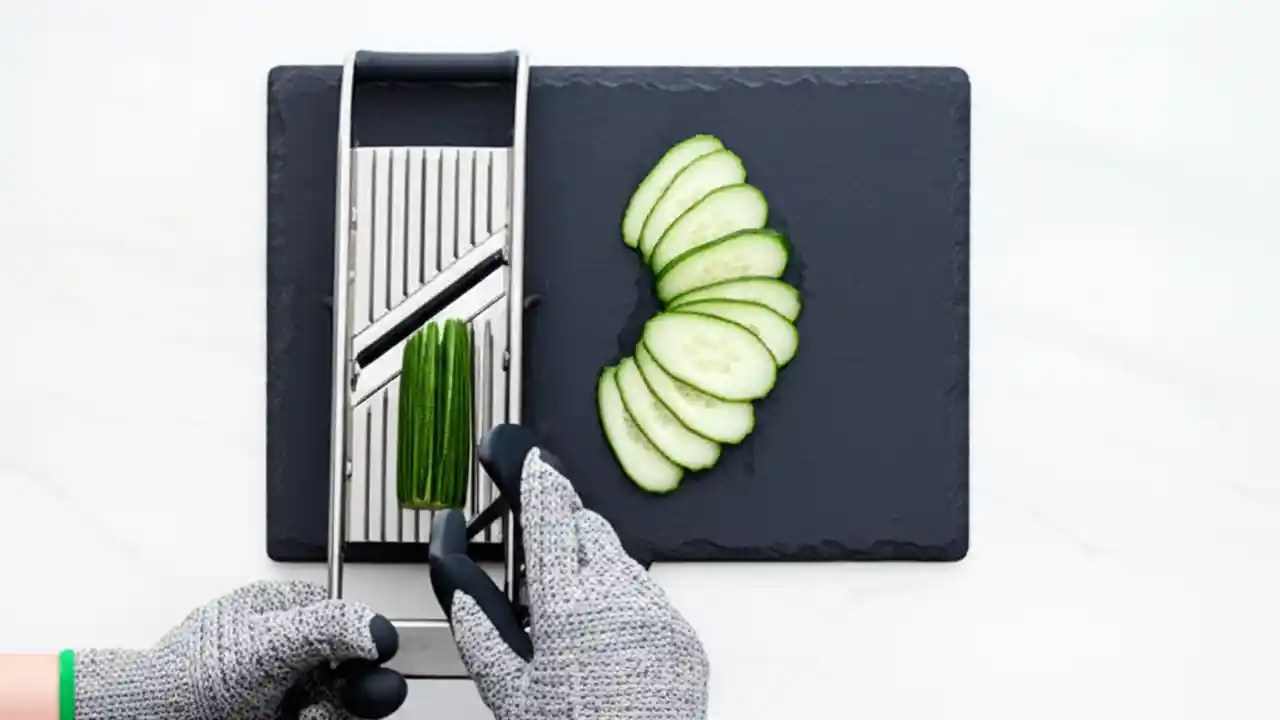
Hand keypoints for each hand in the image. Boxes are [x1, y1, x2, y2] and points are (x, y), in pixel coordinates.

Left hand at [74, 580, 406, 718]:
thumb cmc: (188, 678)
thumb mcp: (268, 643)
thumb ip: (328, 627)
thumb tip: (379, 629)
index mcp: (285, 613)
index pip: (350, 625)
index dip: (365, 650)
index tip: (366, 670)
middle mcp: (286, 652)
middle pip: (349, 672)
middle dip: (353, 694)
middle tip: (338, 703)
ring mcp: (278, 692)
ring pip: (333, 706)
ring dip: (331, 715)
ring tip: (307, 718)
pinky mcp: (273, 718)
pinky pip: (312, 717)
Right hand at [429, 426, 709, 718]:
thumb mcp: (509, 690)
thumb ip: (478, 625)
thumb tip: (455, 577)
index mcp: (568, 606)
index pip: (550, 516)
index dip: (537, 479)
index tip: (527, 458)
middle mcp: (618, 598)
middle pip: (586, 528)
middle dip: (560, 528)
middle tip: (539, 551)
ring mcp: (657, 613)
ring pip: (619, 562)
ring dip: (592, 570)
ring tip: (573, 621)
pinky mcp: (683, 634)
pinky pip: (647, 598)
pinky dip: (624, 603)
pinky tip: (607, 641)